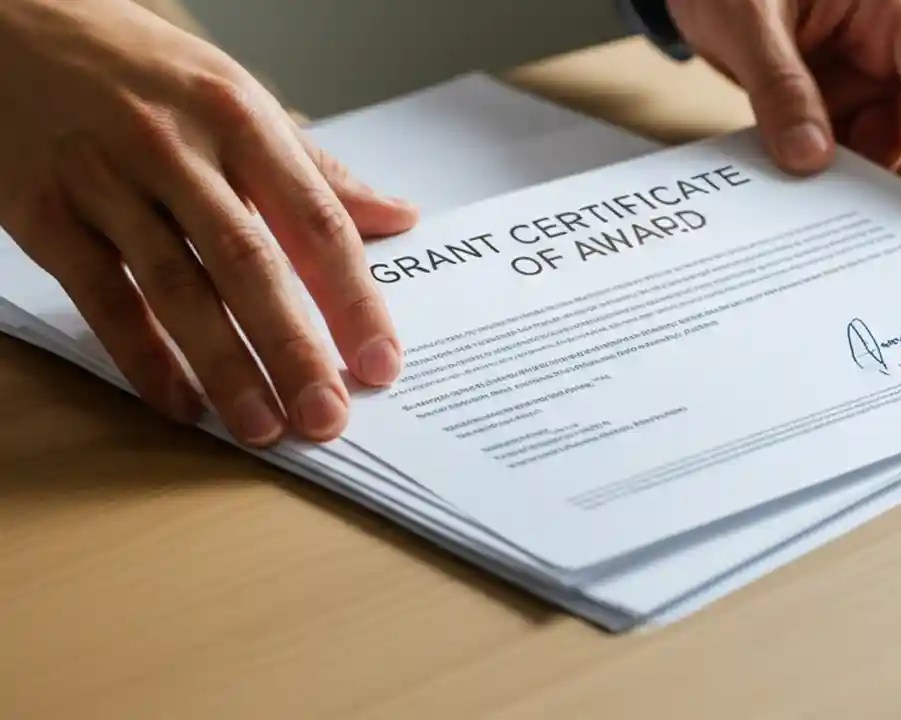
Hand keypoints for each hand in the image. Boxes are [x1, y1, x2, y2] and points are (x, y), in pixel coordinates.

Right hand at [0, 0, 418, 444]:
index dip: (354, 299)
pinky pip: (101, 297)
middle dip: (294, 348)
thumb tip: (396, 215)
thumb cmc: (142, 68)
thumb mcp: (236, 98)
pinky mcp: (42, 211)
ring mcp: (105, 179)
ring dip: (225, 366)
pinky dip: (142, 356)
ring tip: (263, 427)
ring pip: (176, 286)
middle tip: (327, 416)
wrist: (13, 21)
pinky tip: (181, 404)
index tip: (381, 363)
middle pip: (249, 262)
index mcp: (240, 117)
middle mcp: (176, 147)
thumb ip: (315, 167)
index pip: (314, 221)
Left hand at [668, 0, 900, 211]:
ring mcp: (855, 79)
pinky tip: (806, 210)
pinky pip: (838, 150)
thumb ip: (779, 85)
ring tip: (836, 229)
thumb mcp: (748, 19)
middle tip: (899, 241)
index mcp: (891, 9)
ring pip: (879, 146)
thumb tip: (810, 159)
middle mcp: (884, 48)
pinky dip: (826, 181)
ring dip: (862, 187)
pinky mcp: (826, 104)